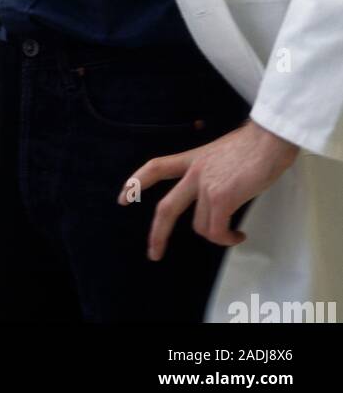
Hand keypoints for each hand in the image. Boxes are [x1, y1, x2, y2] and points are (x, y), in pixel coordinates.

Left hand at [118, 118, 300, 260]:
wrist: (269, 139)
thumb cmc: (255, 144)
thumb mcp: (222, 153)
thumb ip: (212, 170)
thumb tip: (219, 192)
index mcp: (193, 158)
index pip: (156, 167)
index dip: (136, 182)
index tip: (123, 197)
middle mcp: (194, 172)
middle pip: (167, 208)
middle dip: (158, 234)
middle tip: (154, 253)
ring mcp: (206, 185)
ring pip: (201, 226)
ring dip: (217, 236)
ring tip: (232, 234)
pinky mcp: (221, 197)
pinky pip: (217, 231)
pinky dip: (227, 239)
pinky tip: (239, 236)